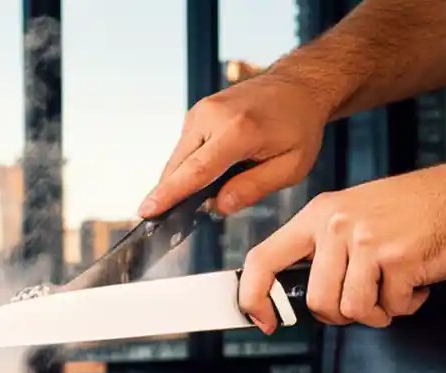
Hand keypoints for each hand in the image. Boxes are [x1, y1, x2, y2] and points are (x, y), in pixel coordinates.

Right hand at [139, 71, 335, 217]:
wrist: (297, 86)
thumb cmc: (299, 125)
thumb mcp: (291, 166)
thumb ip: (252, 189)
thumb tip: (218, 206)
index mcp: (238, 130)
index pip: (195, 170)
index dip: (169, 194)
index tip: (147, 210)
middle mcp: (212, 116)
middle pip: (179, 167)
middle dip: (176, 193)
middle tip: (184, 213)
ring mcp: (201, 111)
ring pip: (178, 159)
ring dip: (187, 178)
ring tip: (216, 182)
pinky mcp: (196, 113)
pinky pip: (185, 148)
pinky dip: (192, 164)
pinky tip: (214, 167)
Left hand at [239, 151, 445, 333]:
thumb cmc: (414, 210)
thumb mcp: (352, 215)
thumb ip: (321, 251)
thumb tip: (290, 296)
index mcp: (318, 215)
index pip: (262, 259)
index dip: (253, 297)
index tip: (261, 320)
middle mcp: (336, 226)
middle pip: (317, 301)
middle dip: (342, 315)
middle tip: (366, 300)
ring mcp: (367, 241)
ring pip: (352, 310)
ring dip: (378, 312)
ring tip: (395, 286)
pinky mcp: (398, 259)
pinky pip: (391, 308)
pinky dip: (408, 304)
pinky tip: (417, 279)